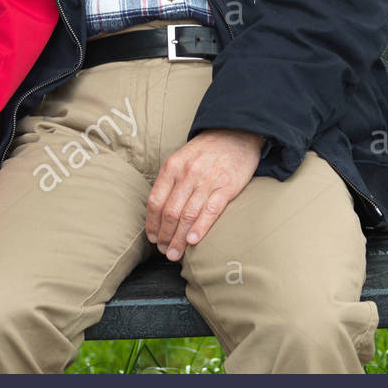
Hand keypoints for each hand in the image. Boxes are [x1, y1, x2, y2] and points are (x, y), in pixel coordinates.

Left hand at [145, 128, 263, 261]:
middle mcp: (187, 174)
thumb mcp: (181, 157)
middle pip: (170, 212)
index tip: (152, 238)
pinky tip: (194, 241)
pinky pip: (210, 211)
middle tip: (164, 251)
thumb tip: (158, 209)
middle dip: (164, 235)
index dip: (152, 223)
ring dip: (179, 238)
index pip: (155, 200)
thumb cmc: (206, 150)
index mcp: (172, 167)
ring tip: (175, 253)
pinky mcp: (226, 187)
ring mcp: (207, 180)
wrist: (236, 133)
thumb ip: (170, 180)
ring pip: (187, 215)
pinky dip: (200, 228)